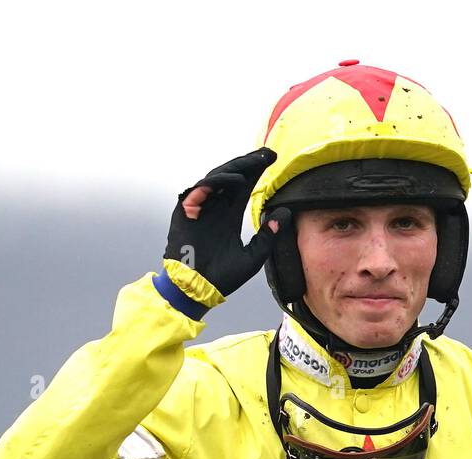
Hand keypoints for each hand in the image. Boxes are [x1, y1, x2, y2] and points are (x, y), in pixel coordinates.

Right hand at [164, 148, 290, 298]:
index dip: (257, 171)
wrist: (196, 290)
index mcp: (228, 215)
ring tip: (255, 164)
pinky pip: (200, 189)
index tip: (274, 159)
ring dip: (236, 169)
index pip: (244, 186)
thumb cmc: (222, 277)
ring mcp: (200, 207)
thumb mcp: (252, 256)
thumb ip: (268, 236)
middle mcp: (215, 207)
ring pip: (216, 178)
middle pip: (232, 177)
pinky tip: (235, 181)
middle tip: (267, 154)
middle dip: (249, 163)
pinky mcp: (186, 210)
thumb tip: (286, 214)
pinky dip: (216, 183)